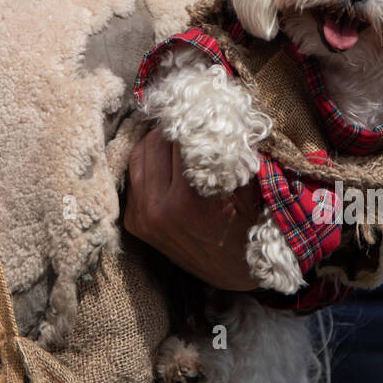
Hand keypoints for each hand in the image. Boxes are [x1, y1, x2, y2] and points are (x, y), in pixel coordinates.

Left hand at [124, 126, 261, 289]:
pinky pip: (135, 174)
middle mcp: (158, 209)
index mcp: (188, 200)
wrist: (235, 271)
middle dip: (175, 130)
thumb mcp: (247, 188)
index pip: (180, 139)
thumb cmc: (249, 225)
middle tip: (191, 124)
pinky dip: (149, 162)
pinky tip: (167, 163)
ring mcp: (142, 216)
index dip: (193, 122)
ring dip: (157, 142)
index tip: (202, 112)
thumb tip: (219, 112)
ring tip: (179, 140)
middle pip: (155, 142)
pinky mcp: (134, 222)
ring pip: (139, 154)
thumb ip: (230, 153)